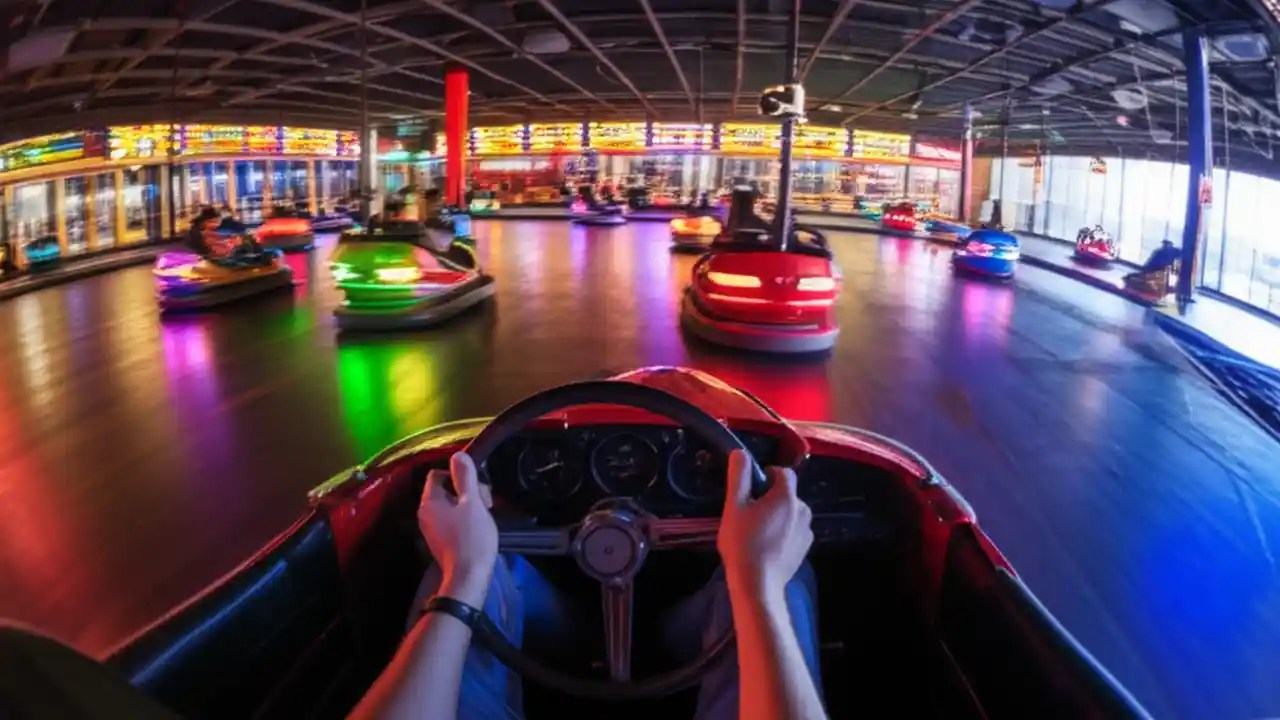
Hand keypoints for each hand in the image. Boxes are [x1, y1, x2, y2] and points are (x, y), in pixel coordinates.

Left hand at [419, 452, 497, 606]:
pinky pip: (451, 521)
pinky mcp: (440, 541)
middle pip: (444, 490)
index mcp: (429, 502)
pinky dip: (464, 520)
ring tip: (484, 516)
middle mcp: (425, 514)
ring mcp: (431, 529)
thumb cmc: (471, 537)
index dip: (457, 475)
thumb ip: (464, 477)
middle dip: (466, 491)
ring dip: (468, 506)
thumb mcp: (472, 503)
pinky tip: (478, 529)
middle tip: (485, 503)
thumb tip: (458, 454)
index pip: (437, 475)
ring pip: (450, 506)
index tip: (476, 486)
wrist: (468, 578)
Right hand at [717, 449, 812, 600]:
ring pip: (790, 513)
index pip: (783, 472)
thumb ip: (739, 476)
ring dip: (777, 516)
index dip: (766, 475)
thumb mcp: (734, 506)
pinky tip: (767, 547)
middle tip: (749, 514)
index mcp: (787, 497)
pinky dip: (783, 532)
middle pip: (787, 493)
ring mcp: (806, 531)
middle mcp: (803, 510)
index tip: (750, 490)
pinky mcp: (805, 549)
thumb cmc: (743, 544)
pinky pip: (794, 531)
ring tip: (757, 533)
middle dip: (770, 498)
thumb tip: (740, 453)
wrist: (758, 585)